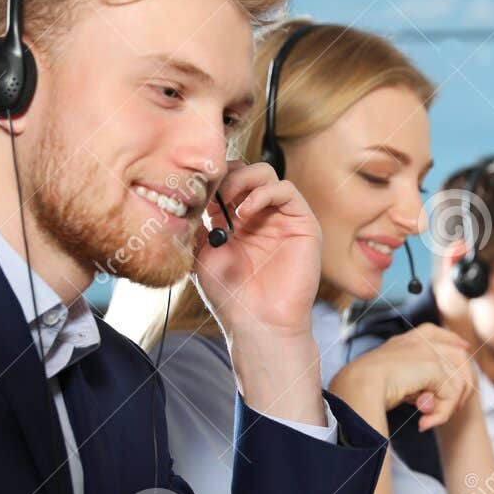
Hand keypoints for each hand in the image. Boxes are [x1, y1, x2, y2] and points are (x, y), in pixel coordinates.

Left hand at [193, 159, 320, 341]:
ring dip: (243, 179)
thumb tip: (191, 194)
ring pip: (265, 173)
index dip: (212, 178)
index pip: (225, 181)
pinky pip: (286, 190)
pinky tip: (244, 214)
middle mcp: (259, 215)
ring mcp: (281, 218)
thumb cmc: (231, 296)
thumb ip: (198, 222)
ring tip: (227, 201)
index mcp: (234, 221)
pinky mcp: (302, 224)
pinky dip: (263, 193)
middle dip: (227, 175)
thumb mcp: (201, 254)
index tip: (195, 189)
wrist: (258, 323)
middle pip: (245, 170)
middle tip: (212, 192)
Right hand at [328, 325, 475, 432]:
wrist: (358, 386)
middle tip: (456, 407)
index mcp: (404, 341)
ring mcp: (427, 351)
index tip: (464, 348)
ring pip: (458, 378)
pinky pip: (451, 393)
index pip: (434, 333)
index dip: (452, 340)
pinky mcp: (432, 365)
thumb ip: (413, 386)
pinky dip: (442, 413)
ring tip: (430, 420)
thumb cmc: (365, 389)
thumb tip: (429, 402)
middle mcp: (418, 342)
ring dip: (449, 405)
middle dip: (463, 381)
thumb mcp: (393, 382)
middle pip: (458, 353)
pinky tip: (424, 423)